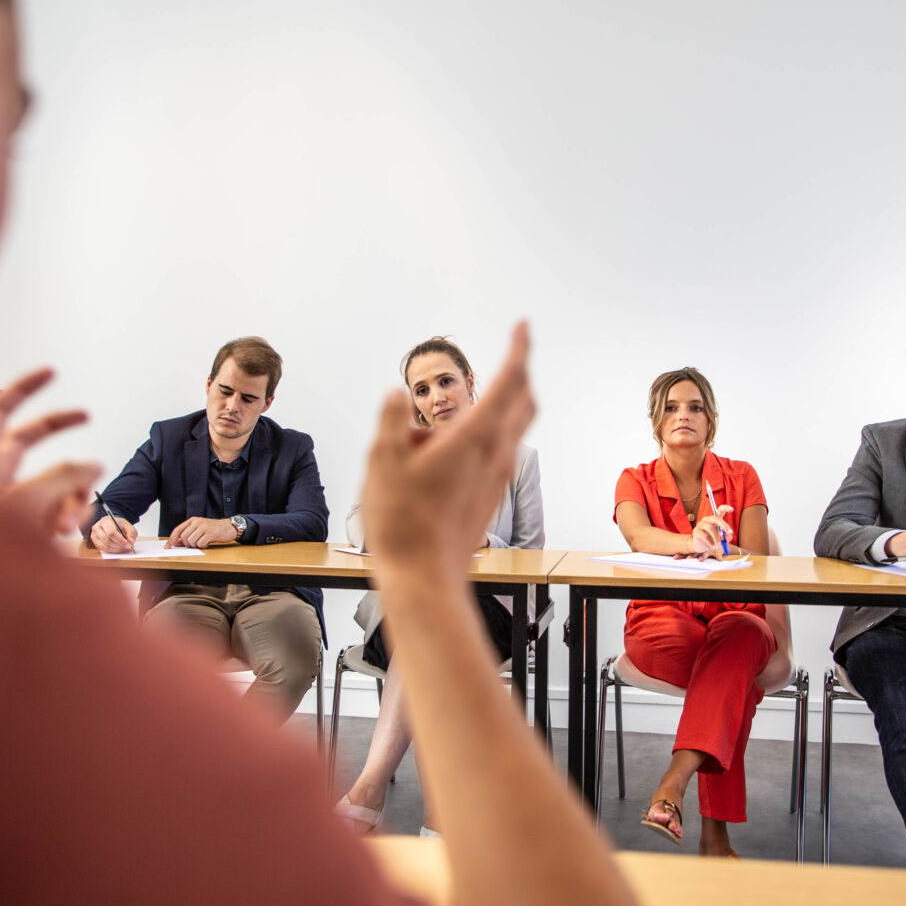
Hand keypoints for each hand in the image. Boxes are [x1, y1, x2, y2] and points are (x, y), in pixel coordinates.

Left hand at [0, 367, 97, 535]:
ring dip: (70, 495)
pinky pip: (51, 509)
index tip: (53, 372)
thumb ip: (63, 479)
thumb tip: (93, 466)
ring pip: (49, 479)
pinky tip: (64, 534)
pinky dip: (65, 518)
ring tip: (69, 522)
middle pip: (28, 438)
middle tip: (87, 415)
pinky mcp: (19, 527)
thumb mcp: (27, 504)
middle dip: (61, 433)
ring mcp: (4, 502)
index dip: (26, 387)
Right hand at [90, 514, 137, 552]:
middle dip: (119, 545)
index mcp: (106, 520)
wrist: (112, 524)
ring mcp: (94, 535)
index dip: (120, 540)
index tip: (128, 545)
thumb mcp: (128, 526)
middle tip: (128, 547)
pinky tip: (118, 548)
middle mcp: (97, 527)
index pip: (111, 532)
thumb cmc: (119, 525)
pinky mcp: (94, 542)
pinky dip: (112, 551)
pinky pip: (103, 549)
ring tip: (124, 548)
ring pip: (105, 546)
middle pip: (108, 540)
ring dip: (116, 549)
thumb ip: (131, 533)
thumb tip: (131, 542)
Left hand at [166, 517, 238, 548]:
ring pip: (191, 541)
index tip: (167, 547)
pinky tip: (207, 543)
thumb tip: (175, 543)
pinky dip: (203, 546)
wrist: (228, 527)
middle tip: (194, 544)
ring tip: (202, 543)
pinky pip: (200, 544)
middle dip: (187, 544)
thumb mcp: (198, 530)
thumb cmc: (212, 529)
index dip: (171, 539)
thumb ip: (187, 535)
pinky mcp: (211, 533)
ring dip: (195, 546)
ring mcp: (204, 527)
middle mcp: (197, 522)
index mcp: (193, 520)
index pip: (178, 530)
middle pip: (184, 537)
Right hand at [361, 322, 535, 584]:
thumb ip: (391, 422)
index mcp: (475, 437)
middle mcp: (496, 455)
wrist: (424, 580)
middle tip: (506, 357)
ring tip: (424, 438)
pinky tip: (433, 460)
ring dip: (486, 413)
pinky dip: (474, 442)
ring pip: (507, 430)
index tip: (522, 325)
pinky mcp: (490, 497)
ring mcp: (496, 479)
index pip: (510, 380)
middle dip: (517, 375)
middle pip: (523, 403)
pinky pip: (490, 455)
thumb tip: (396, 399)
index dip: (518, 348)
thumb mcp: (382, 462)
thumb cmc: (403, 525)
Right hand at [685, 506, 733, 559]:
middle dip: (724, 525)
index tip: (732, 509)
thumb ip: (726, 537)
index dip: (725, 508)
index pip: (719, 510)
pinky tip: (711, 545)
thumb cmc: (713, 541)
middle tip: (730, 532)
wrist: (701, 547)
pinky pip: (705, 536)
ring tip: (718, 544)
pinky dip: (710, 542)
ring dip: (717, 537)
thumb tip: (730, 535)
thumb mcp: (722, 539)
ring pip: (710, 528)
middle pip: (715, 518)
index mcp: (714, 519)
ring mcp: (700, 524)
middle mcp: (707, 519)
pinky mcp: (696, 531)